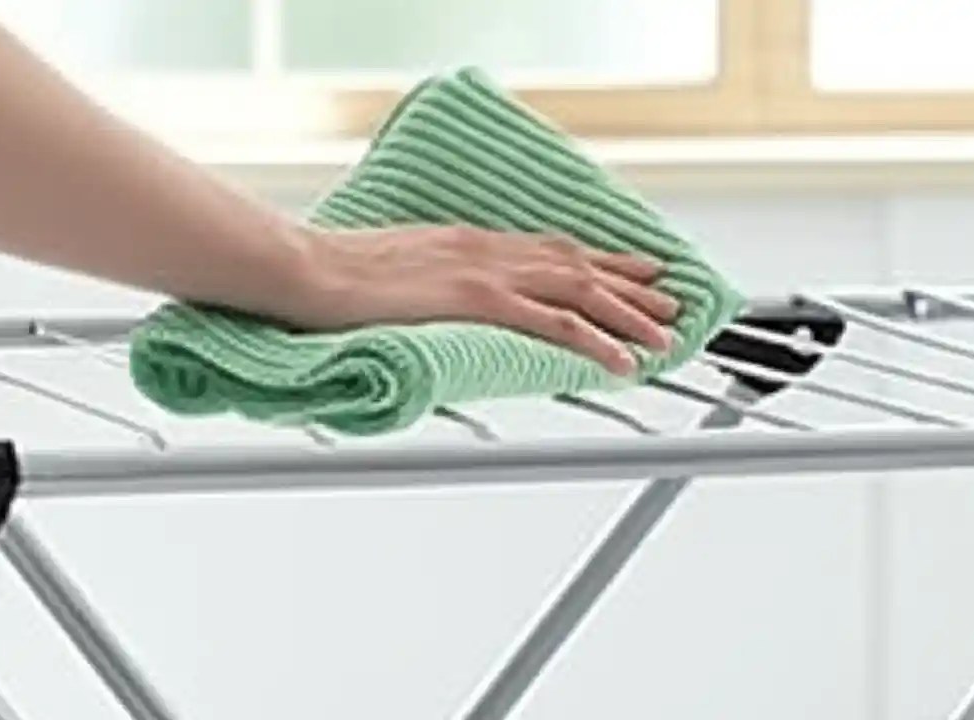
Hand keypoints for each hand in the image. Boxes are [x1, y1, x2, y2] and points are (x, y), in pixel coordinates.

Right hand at [278, 224, 679, 374]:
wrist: (302, 270)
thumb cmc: (335, 275)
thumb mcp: (398, 274)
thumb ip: (433, 287)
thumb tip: (447, 306)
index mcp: (469, 243)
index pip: (550, 250)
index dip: (598, 262)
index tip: (631, 271)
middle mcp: (487, 249)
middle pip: (578, 264)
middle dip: (630, 284)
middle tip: (671, 301)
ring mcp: (485, 271)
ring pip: (580, 289)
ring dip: (628, 312)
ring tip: (665, 334)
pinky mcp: (477, 299)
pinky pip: (553, 322)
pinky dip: (595, 340)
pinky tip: (624, 360)